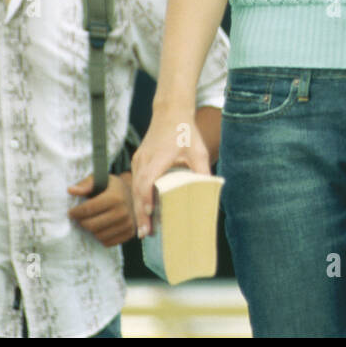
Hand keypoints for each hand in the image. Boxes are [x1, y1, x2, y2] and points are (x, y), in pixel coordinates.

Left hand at [68, 173, 135, 246]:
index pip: (88, 209)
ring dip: (92, 230)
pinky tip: (102, 227)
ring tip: (93, 221)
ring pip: (99, 235)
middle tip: (80, 218)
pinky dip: (102, 237)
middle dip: (82, 222)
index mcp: (115, 197)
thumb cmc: (113, 188)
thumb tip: (70, 190)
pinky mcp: (130, 233)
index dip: (75, 212)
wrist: (136, 195)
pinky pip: (108, 242)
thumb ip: (86, 185)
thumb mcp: (101, 180)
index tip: (71, 212)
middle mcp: (123, 212)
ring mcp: (128, 224)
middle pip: (91, 225)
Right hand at [130, 108, 208, 237]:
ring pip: (134, 187)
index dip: (146, 199)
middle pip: (137, 190)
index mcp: (158, 158)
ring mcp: (139, 160)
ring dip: (138, 207)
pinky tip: (144, 209)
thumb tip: (211, 190)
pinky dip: (138, 196)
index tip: (149, 214)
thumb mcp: (198, 152)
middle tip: (144, 234)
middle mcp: (144, 160)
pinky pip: (135, 181)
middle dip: (140, 212)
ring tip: (144, 228)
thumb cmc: (185, 132)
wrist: (171, 112)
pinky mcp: (138, 160)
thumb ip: (203, 171)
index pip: (147, 181)